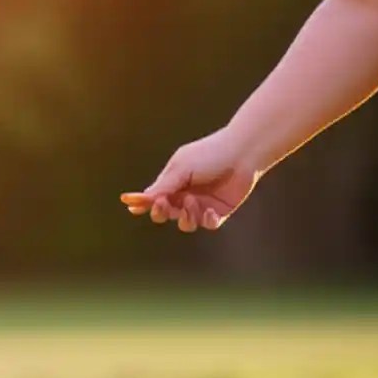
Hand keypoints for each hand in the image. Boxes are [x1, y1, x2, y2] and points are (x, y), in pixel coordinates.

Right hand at [120, 128, 262, 232]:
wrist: (243, 152)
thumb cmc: (210, 154)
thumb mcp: (181, 168)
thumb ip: (162, 186)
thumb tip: (137, 199)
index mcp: (173, 182)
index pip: (153, 198)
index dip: (143, 205)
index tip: (134, 209)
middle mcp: (185, 195)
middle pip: (166, 214)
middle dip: (162, 212)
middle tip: (165, 203)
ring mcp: (202, 205)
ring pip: (185, 224)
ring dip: (186, 216)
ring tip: (192, 201)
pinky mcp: (219, 212)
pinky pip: (208, 225)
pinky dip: (206, 221)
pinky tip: (210, 211)